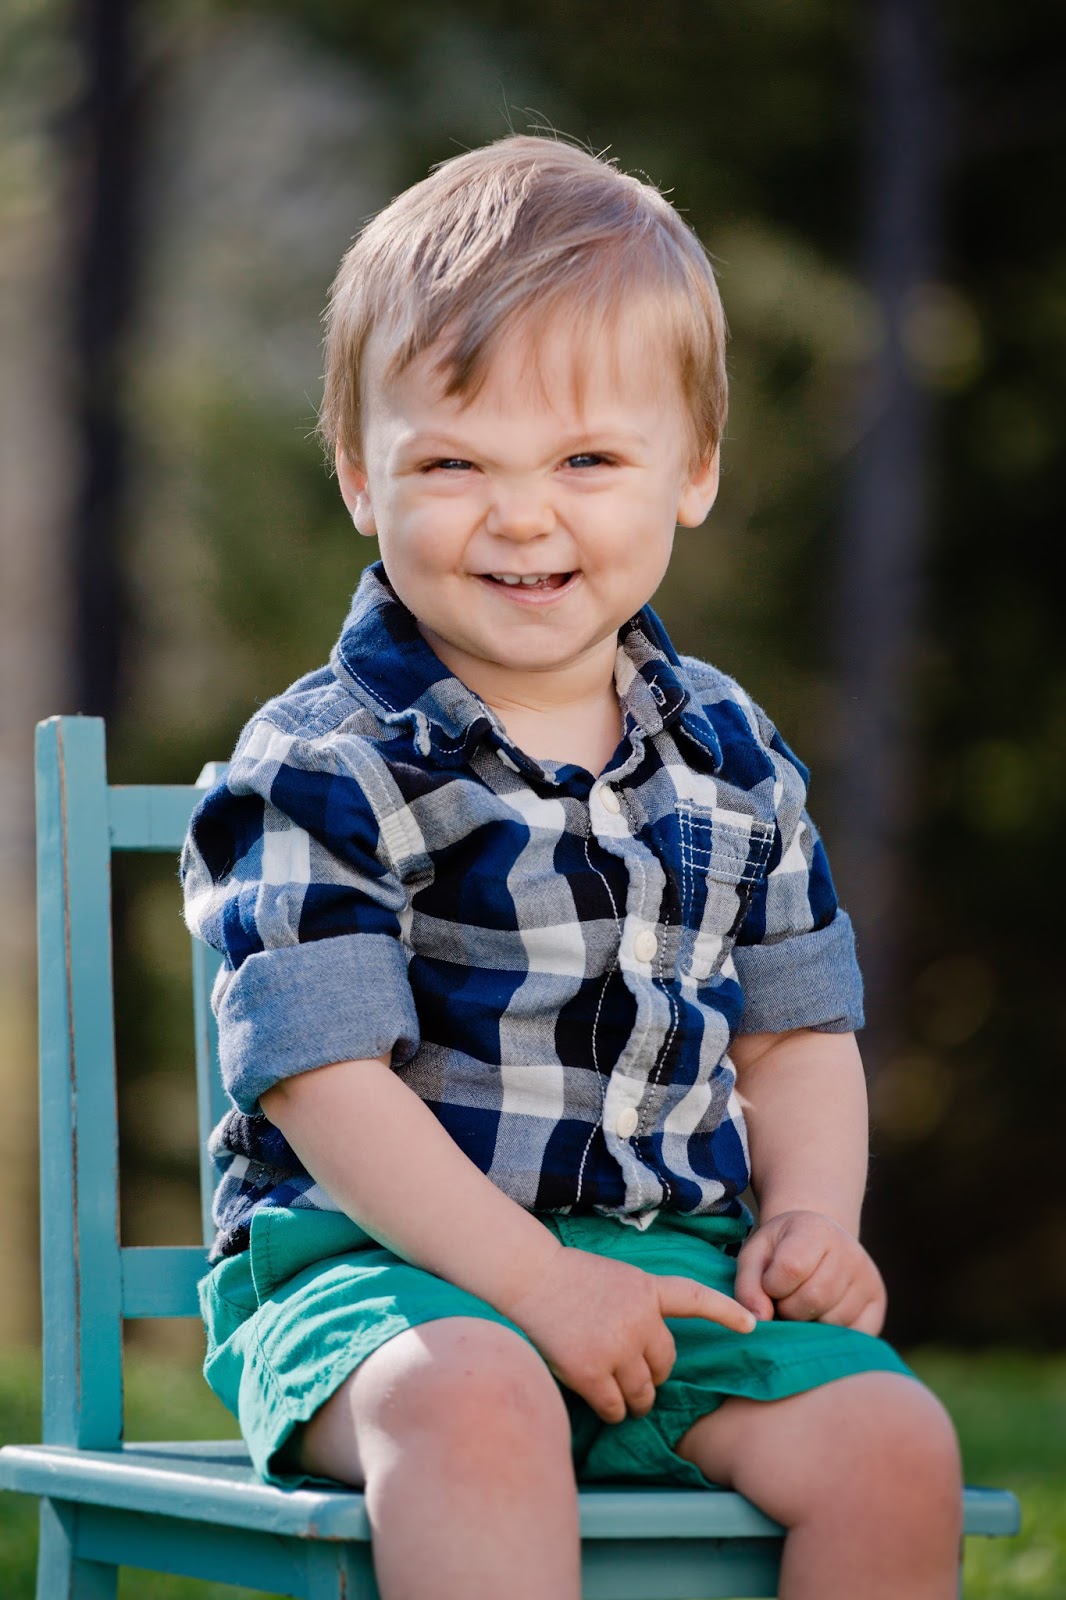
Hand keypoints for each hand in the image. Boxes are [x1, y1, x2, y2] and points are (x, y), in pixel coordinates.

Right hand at [503, 1245, 754, 1424]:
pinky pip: (614, 1407)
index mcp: (647, 1290)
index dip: (726, 1313)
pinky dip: (611, 1411)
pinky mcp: (591, 1371)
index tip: (753, 1325)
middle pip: (664, 1366)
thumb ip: (640, 1308)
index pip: (695, 1299)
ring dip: (633, 1400)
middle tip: (631, 1373)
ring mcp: (616, 1346)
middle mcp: (639, 1319)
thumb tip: (652, 1356)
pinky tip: (600, 1401)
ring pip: (642, 1394)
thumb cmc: (568, 1277)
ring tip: (616, 1392)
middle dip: (652, 1376)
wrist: (530, 1277)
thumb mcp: (616, 1279)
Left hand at [734, 1210, 885, 1334]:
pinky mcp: (878, 1303)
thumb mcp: (756, 1255)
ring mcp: (868, 1277)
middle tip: (784, 1299)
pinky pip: (854, 1335)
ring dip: (809, 1323)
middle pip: (814, 1298)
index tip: (769, 1282)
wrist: (817, 1243)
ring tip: (803, 1305)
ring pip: (834, 1321)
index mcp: (816, 1229)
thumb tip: (760, 1320)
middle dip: (789, 1309)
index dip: (771, 1285)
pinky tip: (821, 1315)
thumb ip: (748, 1285)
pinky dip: (832, 1334)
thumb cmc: (780, 1251)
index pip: (790, 1269)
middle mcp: (849, 1250)